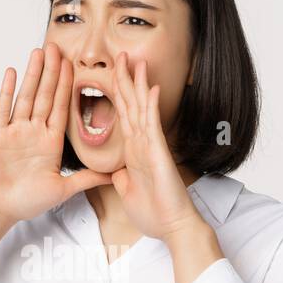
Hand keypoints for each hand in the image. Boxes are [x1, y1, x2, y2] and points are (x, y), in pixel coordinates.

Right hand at [0, 42, 113, 223]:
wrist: (0, 209)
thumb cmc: (27, 201)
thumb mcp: (64, 188)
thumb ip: (87, 178)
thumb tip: (114, 176)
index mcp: (51, 142)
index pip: (62, 107)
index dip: (68, 86)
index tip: (73, 66)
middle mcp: (34, 132)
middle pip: (45, 96)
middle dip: (51, 72)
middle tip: (57, 47)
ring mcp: (15, 131)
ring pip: (27, 97)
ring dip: (33, 74)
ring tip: (38, 52)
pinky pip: (3, 108)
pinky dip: (7, 90)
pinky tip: (13, 72)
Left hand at [106, 52, 202, 240]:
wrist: (171, 226)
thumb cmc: (154, 212)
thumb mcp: (127, 192)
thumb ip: (122, 178)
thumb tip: (116, 171)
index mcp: (133, 150)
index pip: (123, 115)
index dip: (116, 93)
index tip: (111, 74)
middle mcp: (142, 143)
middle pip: (131, 105)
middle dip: (125, 80)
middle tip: (122, 55)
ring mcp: (151, 146)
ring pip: (142, 108)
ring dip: (138, 84)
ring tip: (136, 61)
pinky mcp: (159, 153)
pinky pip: (153, 125)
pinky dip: (151, 106)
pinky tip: (150, 88)